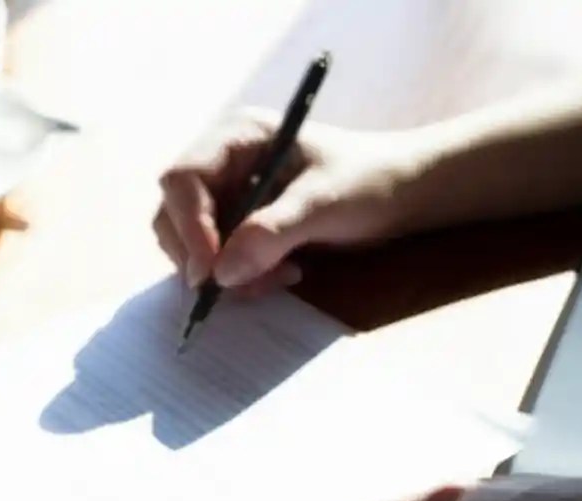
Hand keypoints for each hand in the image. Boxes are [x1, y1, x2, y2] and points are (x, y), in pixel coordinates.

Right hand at [154, 111, 420, 292]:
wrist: (407, 193)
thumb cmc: (372, 181)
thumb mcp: (325, 203)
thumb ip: (272, 233)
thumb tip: (221, 273)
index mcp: (237, 136)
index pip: (182, 179)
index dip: (189, 226)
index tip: (211, 272)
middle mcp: (221, 163)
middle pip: (174, 214)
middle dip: (205, 256)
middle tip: (247, 283)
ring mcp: (226, 195)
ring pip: (190, 243)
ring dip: (225, 272)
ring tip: (277, 277)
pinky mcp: (237, 226)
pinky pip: (215, 259)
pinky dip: (239, 277)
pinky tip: (279, 274)